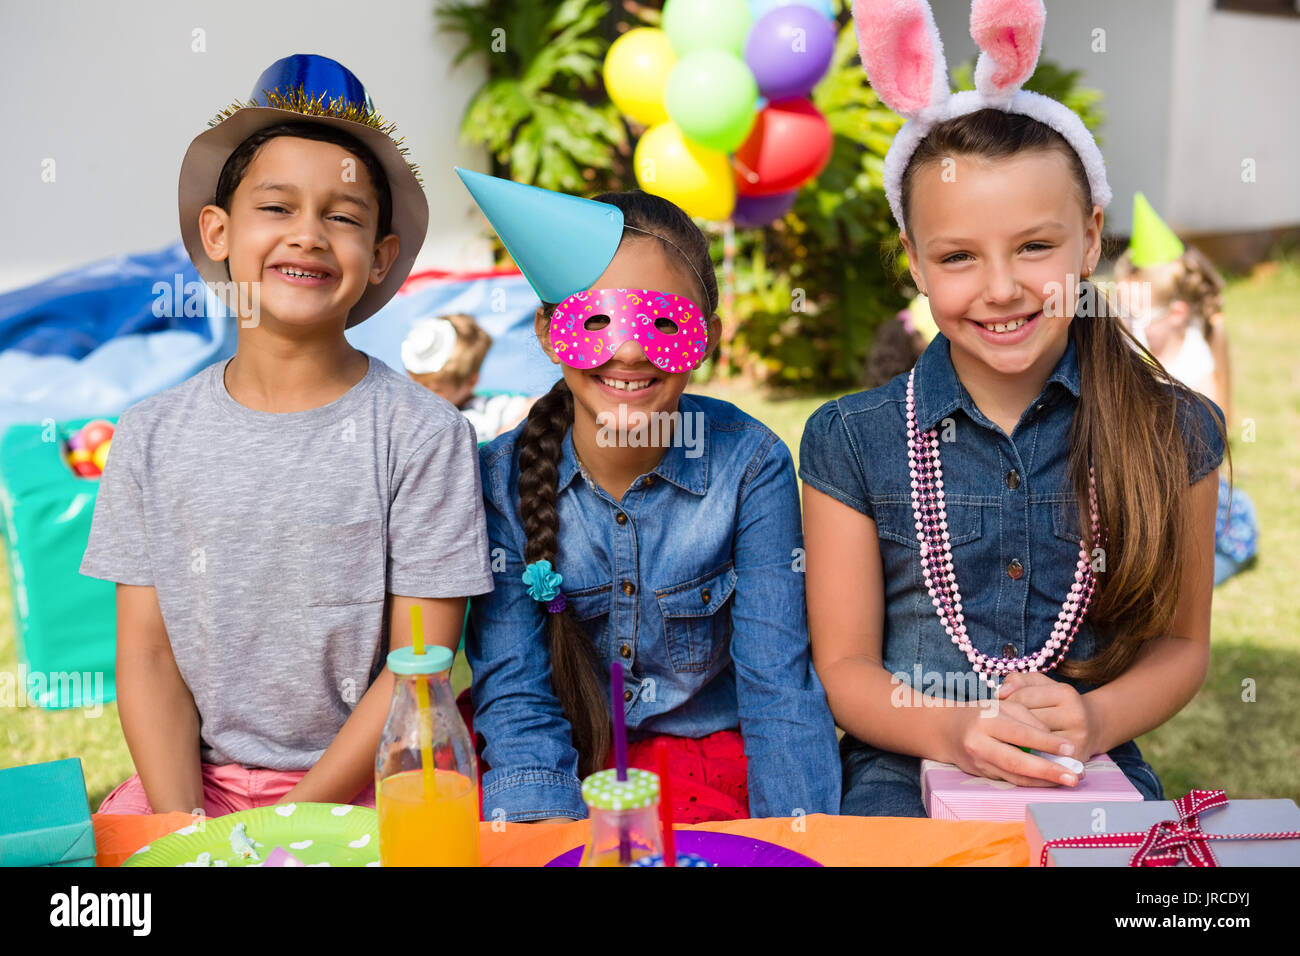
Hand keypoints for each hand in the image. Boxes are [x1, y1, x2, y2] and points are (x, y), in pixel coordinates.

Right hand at [944, 696, 1080, 787]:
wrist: (946, 730)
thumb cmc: (980, 713)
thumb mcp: (1002, 705)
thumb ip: (1027, 718)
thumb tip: (1052, 740)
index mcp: (985, 720)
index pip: (1020, 733)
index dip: (1046, 743)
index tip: (1070, 749)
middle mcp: (979, 743)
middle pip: (1017, 761)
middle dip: (1048, 770)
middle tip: (1074, 776)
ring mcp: (979, 762)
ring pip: (1015, 776)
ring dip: (1044, 781)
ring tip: (1068, 781)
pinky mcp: (981, 775)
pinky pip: (1011, 780)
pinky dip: (1032, 782)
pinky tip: (1050, 781)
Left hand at [997, 672, 1098, 764]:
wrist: (1094, 726)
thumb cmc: (1058, 703)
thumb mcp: (1042, 684)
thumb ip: (1018, 681)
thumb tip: (1000, 693)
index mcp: (1065, 693)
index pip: (1022, 698)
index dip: (1004, 704)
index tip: (995, 709)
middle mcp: (1075, 715)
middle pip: (1028, 721)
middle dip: (1008, 725)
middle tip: (994, 728)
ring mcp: (1077, 738)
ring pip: (1035, 743)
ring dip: (1016, 742)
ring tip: (1002, 740)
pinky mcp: (1076, 759)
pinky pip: (1045, 759)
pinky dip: (1029, 757)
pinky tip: (1017, 754)